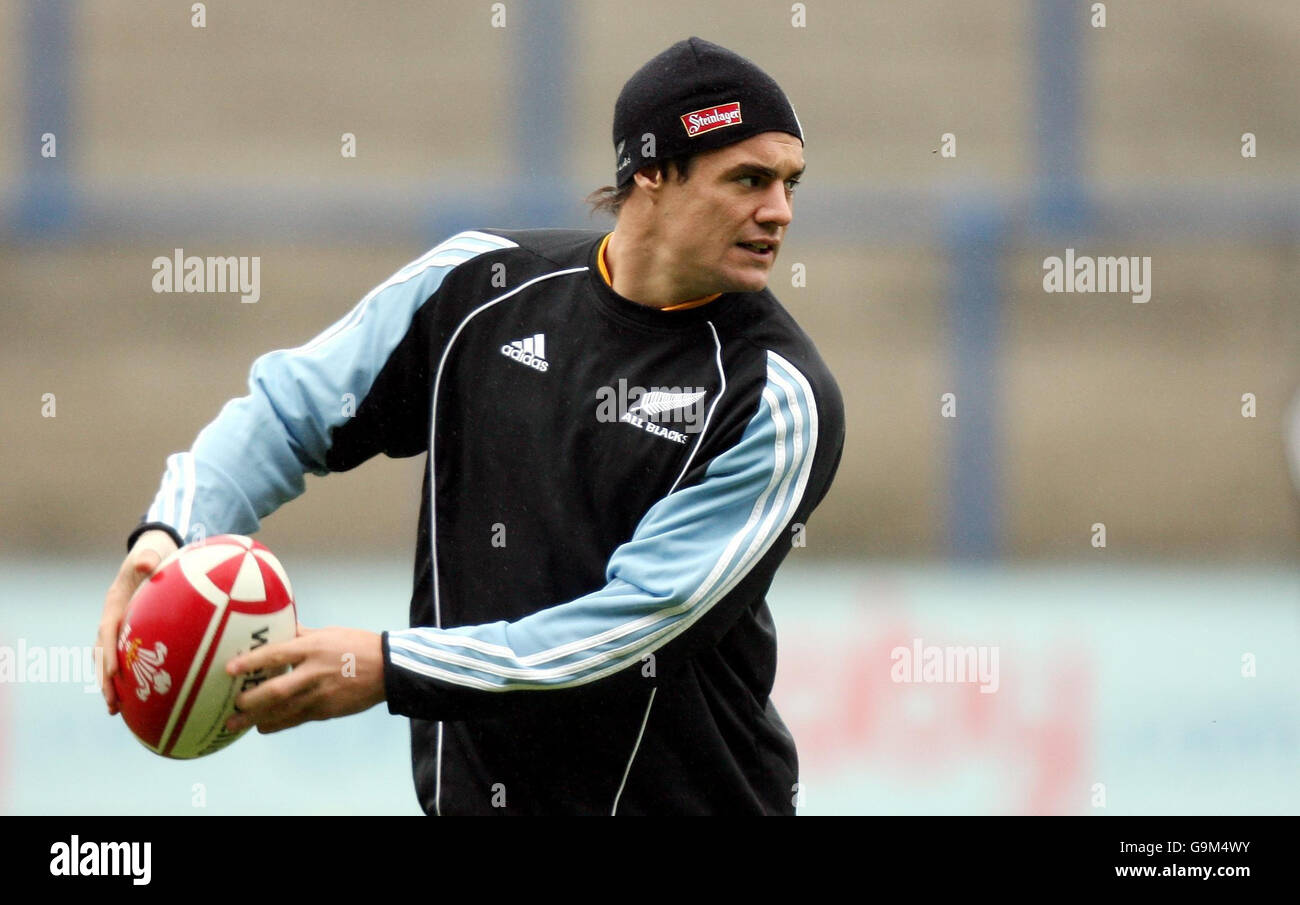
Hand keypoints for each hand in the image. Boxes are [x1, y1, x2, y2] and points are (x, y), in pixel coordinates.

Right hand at [98, 529, 179, 713]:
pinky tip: (140, 699)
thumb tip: (146, 564)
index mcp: (115, 603)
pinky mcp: (132, 635)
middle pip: (102, 653)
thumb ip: (148, 559)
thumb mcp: (150, 553)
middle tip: (111, 704)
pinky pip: (127, 659)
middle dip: (104, 679)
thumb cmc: (153, 555)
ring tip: (116, 711)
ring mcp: (121, 629)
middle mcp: (113, 619)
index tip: (112, 673)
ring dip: (111, 684)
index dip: (107, 652)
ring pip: (110, 661)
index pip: (107, 631)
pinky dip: (128, 678)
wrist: (153, 554)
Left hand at [223, 625, 385, 733]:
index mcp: (314, 648)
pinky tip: (263, 727)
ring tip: (235, 723)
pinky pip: (297, 719)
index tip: (229, 669)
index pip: (278, 654)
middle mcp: (315, 672)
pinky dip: (278, 724)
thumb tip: (279, 626)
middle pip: (277, 690)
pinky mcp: (327, 710)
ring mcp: (321, 694)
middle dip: (252, 700)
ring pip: (284, 710)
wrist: (388, 669)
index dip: (252, 662)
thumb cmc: (358, 645)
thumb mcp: (330, 632)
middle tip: (233, 703)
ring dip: (258, 718)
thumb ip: (302, 634)